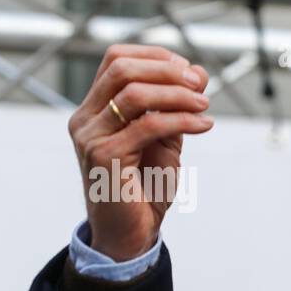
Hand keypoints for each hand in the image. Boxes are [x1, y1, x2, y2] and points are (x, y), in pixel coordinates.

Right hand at [67, 44, 212, 260]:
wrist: (130, 234)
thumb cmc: (144, 189)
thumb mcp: (164, 140)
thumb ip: (176, 108)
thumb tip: (199, 73)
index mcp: (94, 109)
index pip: (115, 59)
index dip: (154, 56)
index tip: (189, 69)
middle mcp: (85, 119)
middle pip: (122, 69)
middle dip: (167, 70)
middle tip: (200, 84)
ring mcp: (91, 136)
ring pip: (135, 93)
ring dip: (177, 94)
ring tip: (204, 105)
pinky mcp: (105, 156)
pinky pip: (149, 125)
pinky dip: (182, 120)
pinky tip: (204, 125)